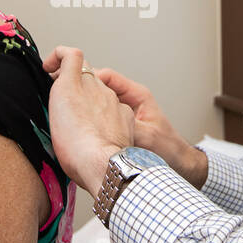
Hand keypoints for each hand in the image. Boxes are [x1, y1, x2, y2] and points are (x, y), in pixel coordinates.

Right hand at [43, 50, 207, 189]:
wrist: (179, 166)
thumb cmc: (168, 150)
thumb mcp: (145, 136)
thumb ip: (123, 125)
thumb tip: (101, 120)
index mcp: (137, 95)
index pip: (106, 76)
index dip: (86, 76)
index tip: (69, 79)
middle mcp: (129, 102)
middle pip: (99, 87)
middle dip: (81, 90)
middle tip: (63, 94)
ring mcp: (123, 115)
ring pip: (97, 103)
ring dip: (84, 106)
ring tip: (68, 112)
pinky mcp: (119, 129)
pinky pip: (100, 119)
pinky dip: (89, 121)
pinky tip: (79, 130)